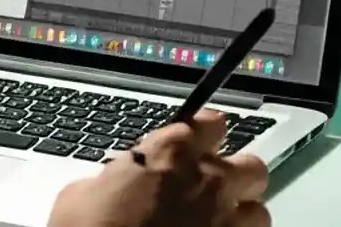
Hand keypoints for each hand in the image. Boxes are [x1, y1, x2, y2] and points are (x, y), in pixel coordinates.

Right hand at [48, 110, 269, 226]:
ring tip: (220, 224)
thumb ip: (115, 179)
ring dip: (242, 215)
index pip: (210, 123)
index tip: (200, 140)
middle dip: (236, 175)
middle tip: (214, 187)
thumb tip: (115, 185)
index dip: (206, 133)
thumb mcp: (82, 194)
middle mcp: (207, 180)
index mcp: (170, 151)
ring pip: (258, 210)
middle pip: (250, 165)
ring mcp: (224, 220)